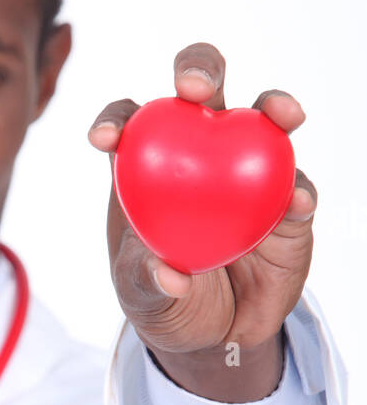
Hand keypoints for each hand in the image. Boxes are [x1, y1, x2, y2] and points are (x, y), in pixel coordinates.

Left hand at [87, 42, 316, 401]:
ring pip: (263, 120)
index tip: (105, 138)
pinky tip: (297, 202)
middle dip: (199, 71)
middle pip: (202, 91)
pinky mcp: (287, 202)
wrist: (215, 332)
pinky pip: (296, 188)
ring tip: (281, 114)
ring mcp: (248, 170)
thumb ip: (146, 282)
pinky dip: (299, 190)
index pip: (129, 125)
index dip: (116, 119)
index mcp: (147, 165)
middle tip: (196, 88)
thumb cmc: (164, 299)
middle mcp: (199, 152)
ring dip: (274, 106)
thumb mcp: (143, 297)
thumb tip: (170, 276)